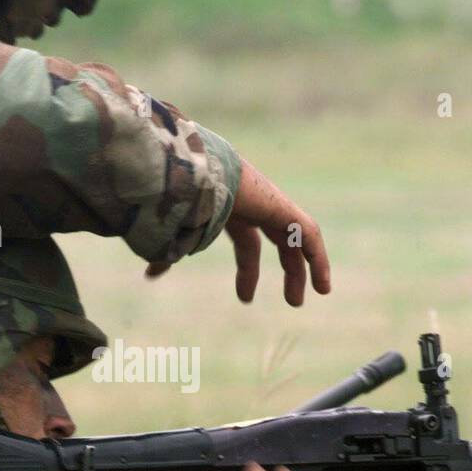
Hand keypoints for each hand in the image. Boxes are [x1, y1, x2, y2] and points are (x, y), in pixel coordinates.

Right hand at [145, 159, 330, 305]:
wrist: (181, 170)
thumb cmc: (169, 199)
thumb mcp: (172, 232)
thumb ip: (167, 253)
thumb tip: (150, 275)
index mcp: (228, 206)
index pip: (245, 240)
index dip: (247, 271)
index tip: (245, 299)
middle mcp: (252, 202)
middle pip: (276, 238)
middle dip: (286, 267)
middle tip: (293, 300)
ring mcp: (268, 201)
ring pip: (296, 237)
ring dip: (303, 268)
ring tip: (306, 298)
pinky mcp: (280, 205)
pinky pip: (308, 234)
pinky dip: (318, 259)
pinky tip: (322, 286)